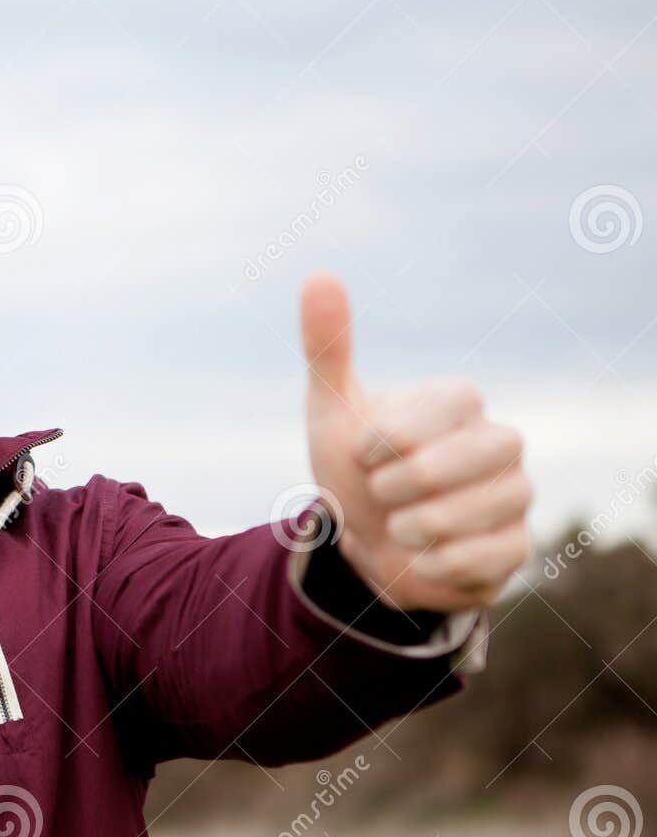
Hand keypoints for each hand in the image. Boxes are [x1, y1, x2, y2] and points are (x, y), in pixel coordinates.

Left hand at [301, 273, 532, 612]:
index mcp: (461, 403)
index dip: (386, 438)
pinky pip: (479, 559)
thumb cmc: (356, 468)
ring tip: (401, 524)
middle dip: (397, 486)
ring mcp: (516, 495)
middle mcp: (501, 444)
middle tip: (383, 491)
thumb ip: (328, 346)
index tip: (364, 452)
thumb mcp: (332, 409)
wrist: (367, 541)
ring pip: (465, 514)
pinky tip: (421, 554)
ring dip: (411, 526)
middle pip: (453, 464)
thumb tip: (319, 274)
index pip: (436, 409)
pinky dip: (433, 562)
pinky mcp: (518, 548)